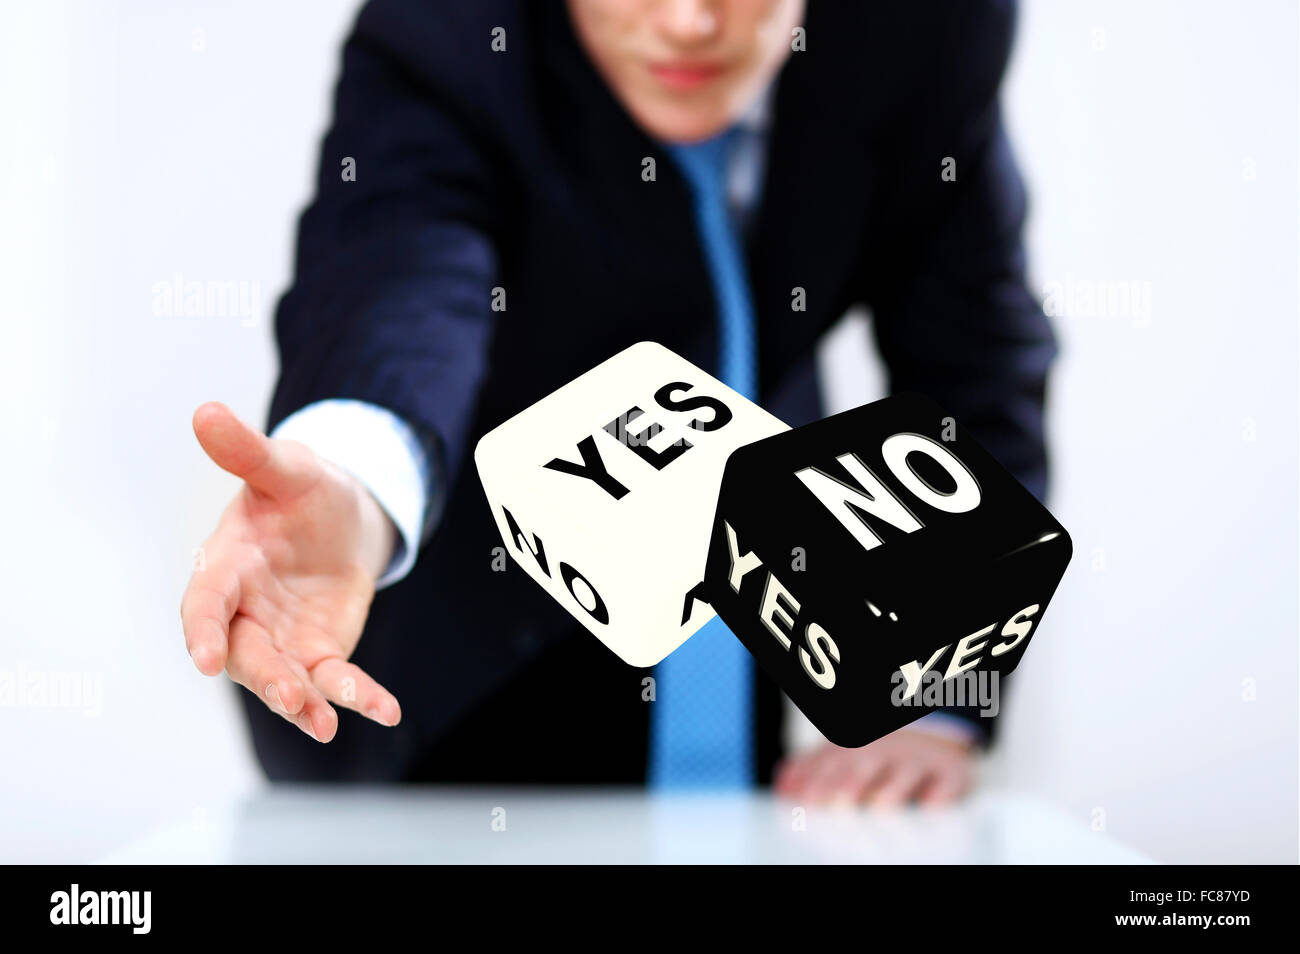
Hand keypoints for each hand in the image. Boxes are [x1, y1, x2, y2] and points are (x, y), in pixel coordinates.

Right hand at [181, 402, 401, 741]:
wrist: (343, 517)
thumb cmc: (302, 491)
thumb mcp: (286, 468)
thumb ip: (248, 452)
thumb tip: (206, 411)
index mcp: (227, 564)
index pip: (205, 602)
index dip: (203, 630)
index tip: (205, 658)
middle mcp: (248, 610)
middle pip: (247, 653)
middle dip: (265, 678)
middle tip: (290, 698)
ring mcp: (282, 638)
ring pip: (286, 678)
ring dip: (304, 703)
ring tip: (327, 725)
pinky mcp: (320, 653)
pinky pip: (334, 681)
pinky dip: (357, 697)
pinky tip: (385, 711)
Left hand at [774, 728, 973, 807]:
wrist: (929, 737)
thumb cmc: (874, 757)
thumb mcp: (840, 756)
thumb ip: (809, 771)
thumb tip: (782, 789)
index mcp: (853, 749)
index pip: (831, 764)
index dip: (817, 781)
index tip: (804, 801)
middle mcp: (885, 752)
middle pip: (865, 765)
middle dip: (849, 783)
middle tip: (837, 804)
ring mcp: (917, 761)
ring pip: (905, 772)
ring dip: (892, 789)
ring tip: (879, 807)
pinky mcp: (951, 773)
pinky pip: (948, 782)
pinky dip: (941, 794)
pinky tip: (932, 807)